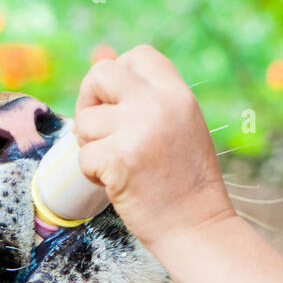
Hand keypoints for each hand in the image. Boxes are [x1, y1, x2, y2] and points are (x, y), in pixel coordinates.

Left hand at [74, 44, 236, 250]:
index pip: (137, 56)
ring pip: (86, 121)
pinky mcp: (119, 161)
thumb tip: (97, 53)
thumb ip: (143, 94)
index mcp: (178, 94)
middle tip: (102, 129)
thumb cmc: (186, 182)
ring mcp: (138, 131)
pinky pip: (83, 155)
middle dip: (91, 100)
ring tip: (120, 164)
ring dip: (92, 145)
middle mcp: (158, 105)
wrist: (198, 228)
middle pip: (101, 74)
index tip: (121, 104)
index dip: (120, 76)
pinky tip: (118, 184)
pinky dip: (93, 173)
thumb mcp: (176, 126)